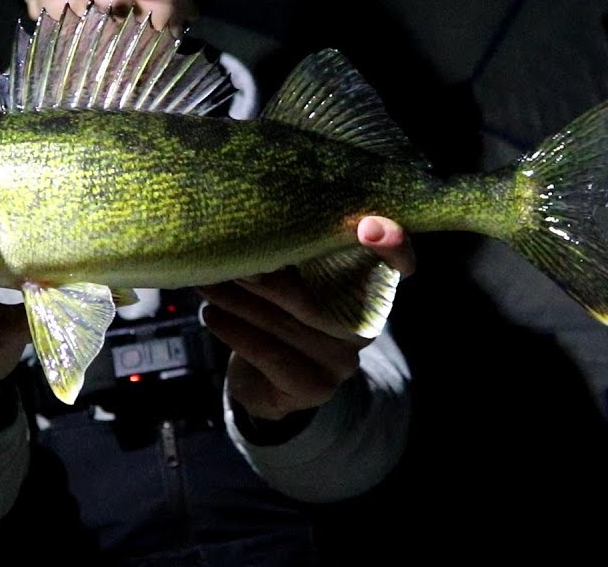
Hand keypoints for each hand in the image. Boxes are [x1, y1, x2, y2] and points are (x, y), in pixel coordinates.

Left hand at [198, 216, 414, 422]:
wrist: (267, 385)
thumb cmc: (281, 317)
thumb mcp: (295, 282)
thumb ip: (294, 257)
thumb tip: (250, 219)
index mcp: (370, 292)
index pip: (400, 267)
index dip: (393, 247)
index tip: (367, 226)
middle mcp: (364, 327)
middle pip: (320, 294)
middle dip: (268, 274)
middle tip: (229, 256)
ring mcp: (341, 362)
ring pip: (288, 323)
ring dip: (240, 300)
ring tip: (207, 283)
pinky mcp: (313, 388)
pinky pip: (271, 355)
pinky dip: (236, 331)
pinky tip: (211, 316)